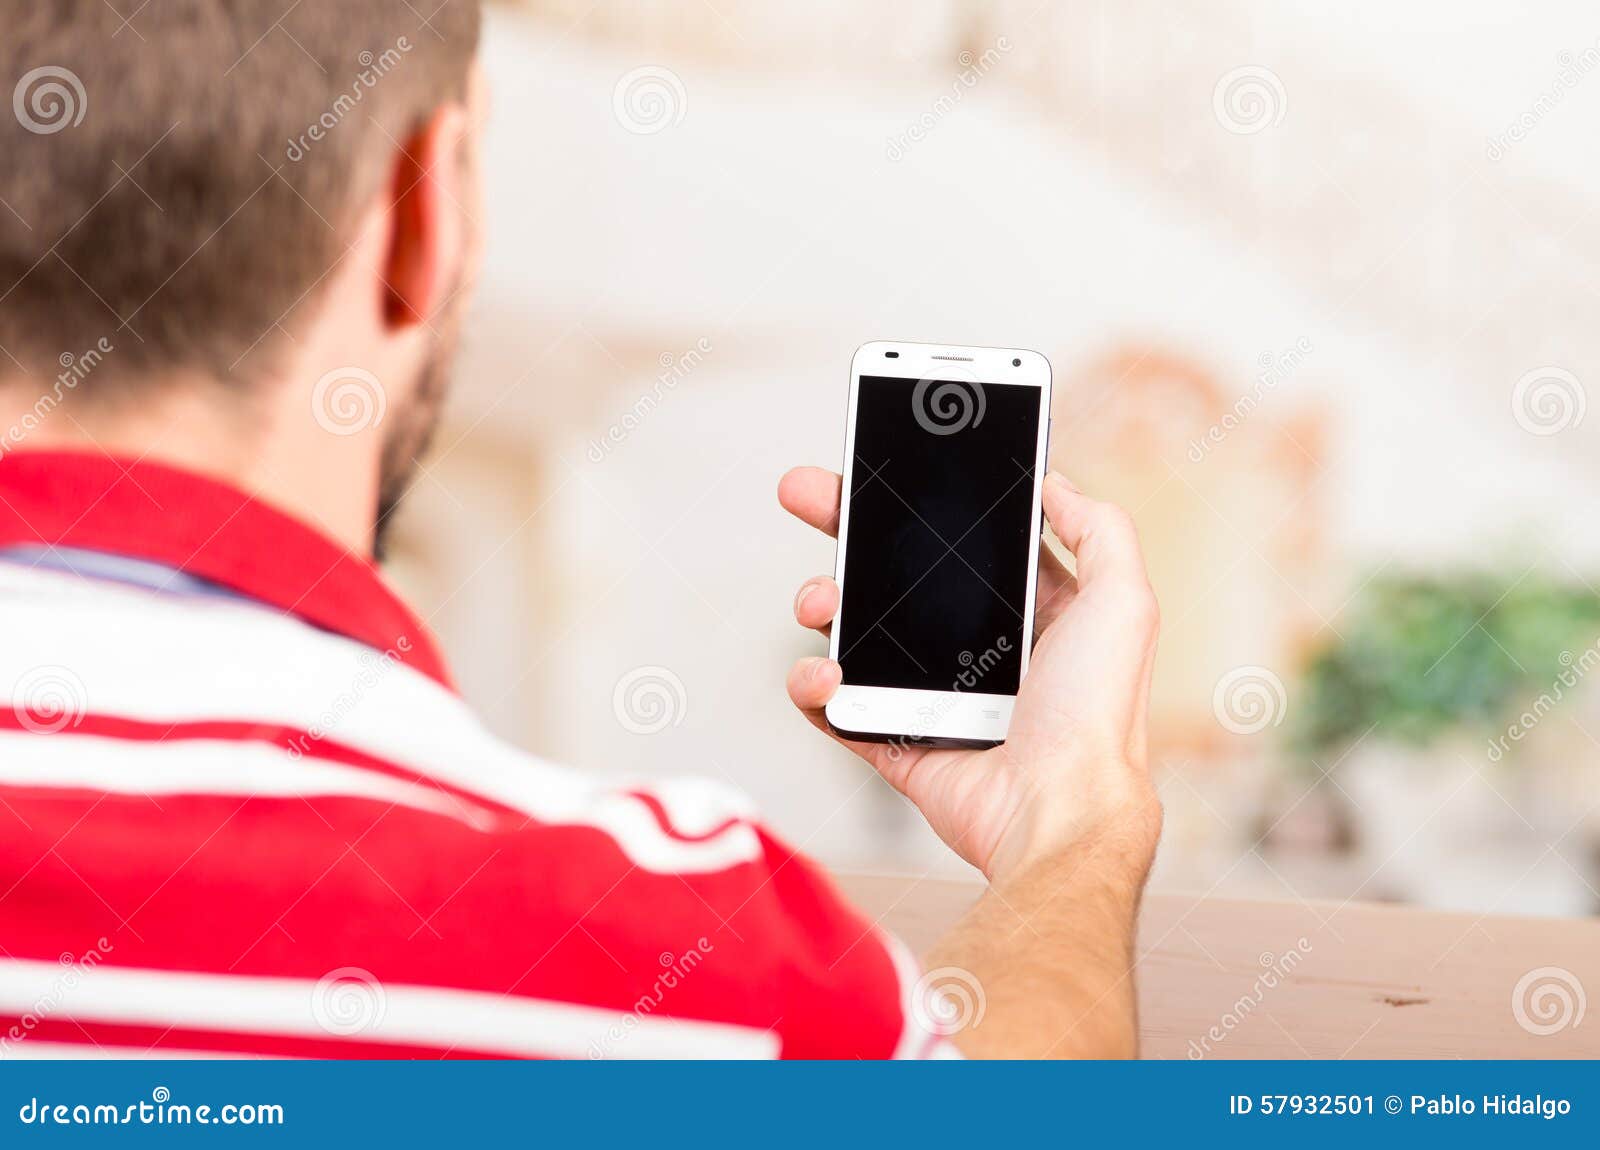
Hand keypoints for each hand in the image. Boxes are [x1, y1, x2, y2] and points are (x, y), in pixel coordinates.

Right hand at [779, 467, 1161, 882]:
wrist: (1055, 811)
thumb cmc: (1097, 716)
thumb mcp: (1123, 604)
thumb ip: (1101, 531)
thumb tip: (1058, 484)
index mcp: (1031, 613)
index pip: (964, 542)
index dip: (922, 504)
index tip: (882, 469)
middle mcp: (978, 649)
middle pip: (894, 573)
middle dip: (844, 529)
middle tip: (805, 493)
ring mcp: (931, 694)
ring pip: (856, 630)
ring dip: (822, 602)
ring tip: (819, 600)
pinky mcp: (895, 739)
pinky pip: (835, 703)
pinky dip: (812, 685)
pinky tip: (825, 672)